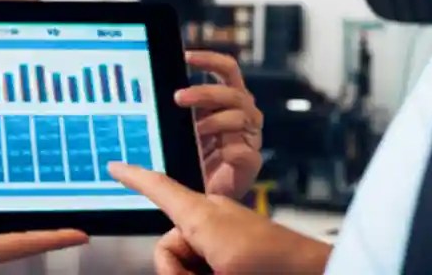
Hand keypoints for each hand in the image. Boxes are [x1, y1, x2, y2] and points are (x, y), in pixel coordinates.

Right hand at [108, 163, 329, 274]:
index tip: (114, 167)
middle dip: (178, 272)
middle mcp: (210, 219)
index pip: (158, 188)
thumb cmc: (271, 265)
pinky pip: (209, 260)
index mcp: (200, 215)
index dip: (134, 178)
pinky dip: (210, 271)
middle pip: (169, 247)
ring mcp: (226, 233)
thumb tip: (172, 263)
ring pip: (189, 259)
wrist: (317, 272)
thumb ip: (179, 262)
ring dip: (198, 273)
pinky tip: (229, 274)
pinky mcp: (239, 247)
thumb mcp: (218, 270)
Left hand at [177, 51, 263, 199]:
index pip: (226, 70)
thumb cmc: (198, 157)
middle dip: (204, 92)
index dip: (210, 60)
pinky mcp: (252, 161)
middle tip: (179, 98)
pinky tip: (219, 154)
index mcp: (229, 100)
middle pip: (232, 92)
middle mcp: (244, 113)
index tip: (187, 56)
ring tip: (195, 131)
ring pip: (239, 116)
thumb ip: (182, 111)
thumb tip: (162, 93)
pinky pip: (243, 150)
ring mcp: (250, 137)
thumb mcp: (186, 128)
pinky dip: (229, 150)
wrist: (209, 196)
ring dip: (213, 121)